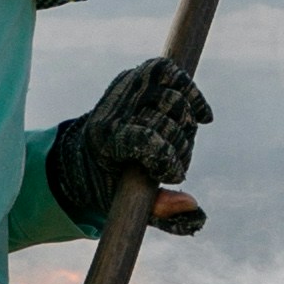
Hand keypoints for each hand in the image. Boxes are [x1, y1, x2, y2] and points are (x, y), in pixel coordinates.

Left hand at [48, 58, 211, 225]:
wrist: (82, 153)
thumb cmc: (108, 184)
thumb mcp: (128, 204)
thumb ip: (160, 210)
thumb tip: (194, 208)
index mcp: (105, 141)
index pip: (146, 140)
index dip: (168, 160)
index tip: (174, 176)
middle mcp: (113, 110)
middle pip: (166, 122)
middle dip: (180, 147)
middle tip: (176, 163)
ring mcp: (125, 89)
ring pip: (174, 99)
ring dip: (187, 125)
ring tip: (180, 143)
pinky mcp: (137, 75)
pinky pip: (172, 73)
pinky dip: (192, 94)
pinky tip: (201, 115)